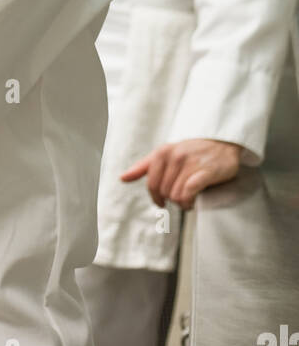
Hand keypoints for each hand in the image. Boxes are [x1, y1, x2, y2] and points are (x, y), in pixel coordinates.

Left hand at [121, 138, 242, 209]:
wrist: (222, 143)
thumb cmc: (191, 151)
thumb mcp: (165, 154)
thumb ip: (144, 167)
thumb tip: (123, 178)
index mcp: (162, 152)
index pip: (151, 183)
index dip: (155, 197)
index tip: (161, 202)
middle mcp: (175, 156)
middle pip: (164, 191)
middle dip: (171, 199)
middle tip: (181, 196)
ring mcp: (190, 163)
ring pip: (176, 195)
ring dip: (182, 202)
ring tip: (189, 198)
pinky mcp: (205, 172)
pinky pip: (189, 193)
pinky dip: (189, 202)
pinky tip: (193, 201)